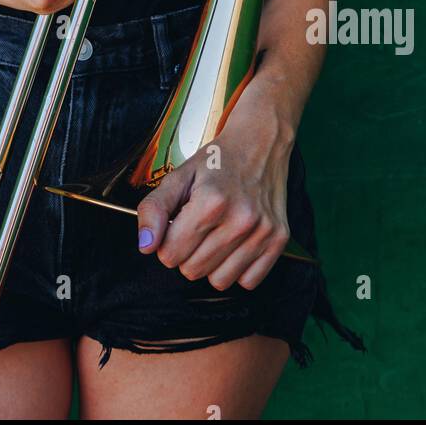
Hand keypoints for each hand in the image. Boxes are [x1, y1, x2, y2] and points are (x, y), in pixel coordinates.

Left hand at [135, 76, 295, 290]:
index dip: (167, 241)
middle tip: (197, 226)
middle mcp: (240, 220)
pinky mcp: (279, 240)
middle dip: (187, 252)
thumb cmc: (217, 160)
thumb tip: (146, 246)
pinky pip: (248, 281)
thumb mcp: (178, 175)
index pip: (170, 255)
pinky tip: (236, 243)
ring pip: (220, 282)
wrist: (260, 142)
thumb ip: (154, 209)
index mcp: (211, 202)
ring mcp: (263, 232)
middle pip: (192, 271)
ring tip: (217, 234)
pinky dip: (238, 268)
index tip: (177, 225)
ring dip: (212, 263)